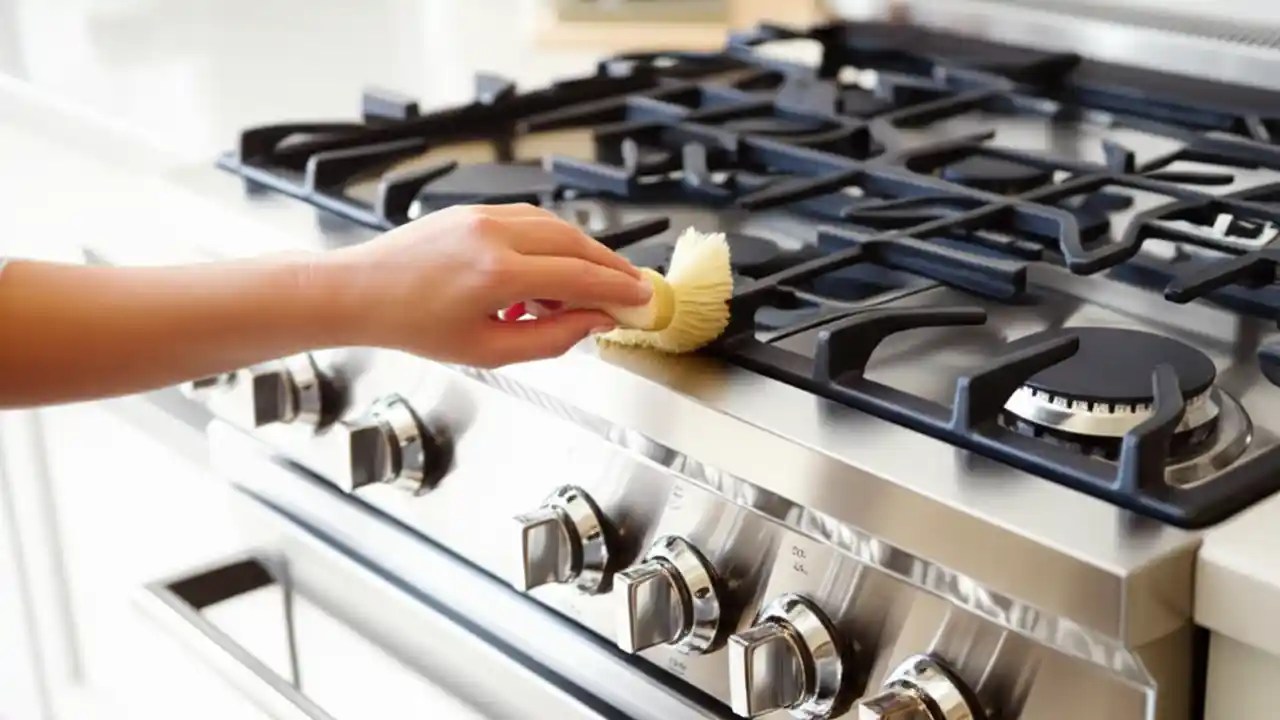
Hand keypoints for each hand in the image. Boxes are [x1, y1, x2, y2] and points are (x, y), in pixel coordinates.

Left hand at [320, 203, 650, 366]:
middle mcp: (493, 234)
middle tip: (630, 290)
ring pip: (556, 227)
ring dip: (582, 254)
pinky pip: (530, 221)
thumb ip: (550, 339)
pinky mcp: (474, 210)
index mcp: (496, 273)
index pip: (580, 276)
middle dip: (609, 267)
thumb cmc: (411, 324)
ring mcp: (482, 216)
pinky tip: (549, 275)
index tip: (640, 300)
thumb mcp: (487, 350)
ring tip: (586, 291)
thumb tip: (591, 323)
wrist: (360, 292)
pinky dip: (552, 244)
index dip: (618, 289)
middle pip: (576, 243)